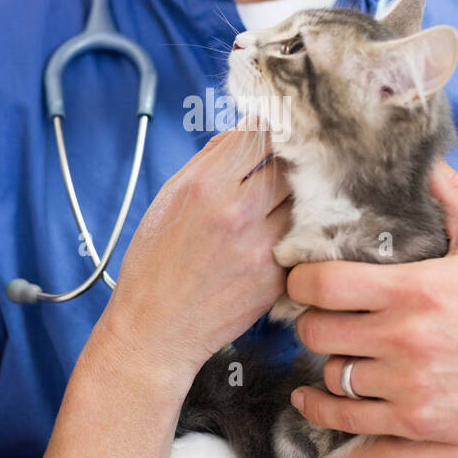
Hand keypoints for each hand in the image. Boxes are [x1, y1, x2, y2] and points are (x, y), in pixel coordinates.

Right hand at [103, 128, 290, 373]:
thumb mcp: (169, 198)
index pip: (257, 133)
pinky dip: (294, 229)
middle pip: (287, 162)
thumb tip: (244, 132)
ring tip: (274, 203)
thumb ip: (209, 161)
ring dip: (294, 195)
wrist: (157, 329)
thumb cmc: (155, 262)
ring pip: (301, 198)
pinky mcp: (278, 276)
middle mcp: (237, 212)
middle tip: (275, 168)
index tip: (268, 131)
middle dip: (283, 161)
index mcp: (204, 185)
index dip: (265, 129)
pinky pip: (300, 235)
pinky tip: (276, 234)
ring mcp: (262, 246)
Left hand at [286, 161, 457, 455]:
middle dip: (312, 319)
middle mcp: (404, 337)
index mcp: (416, 288)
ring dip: (330, 360)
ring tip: (344, 349)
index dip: (300, 279)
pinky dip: (320, 407)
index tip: (303, 278)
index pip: (323, 283)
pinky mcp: (412, 423)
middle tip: (322, 314)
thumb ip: (455, 200)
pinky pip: (342, 417)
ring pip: (329, 371)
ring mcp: (406, 384)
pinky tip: (312, 396)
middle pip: (315, 329)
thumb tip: (430, 160)